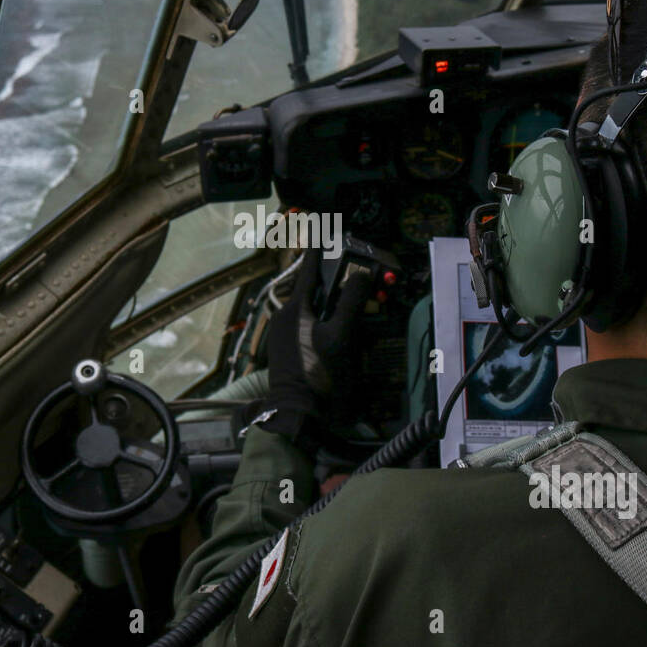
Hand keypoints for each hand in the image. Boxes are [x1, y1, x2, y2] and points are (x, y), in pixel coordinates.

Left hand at [261, 248, 370, 428]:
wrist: (298, 415)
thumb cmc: (318, 374)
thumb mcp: (340, 337)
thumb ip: (350, 303)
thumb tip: (360, 274)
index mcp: (294, 309)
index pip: (309, 270)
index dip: (318, 250)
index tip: (324, 231)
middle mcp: (286, 318)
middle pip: (311, 290)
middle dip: (331, 281)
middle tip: (351, 273)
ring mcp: (285, 336)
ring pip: (311, 309)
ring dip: (330, 304)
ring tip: (351, 301)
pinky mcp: (289, 351)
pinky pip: (309, 326)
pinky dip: (325, 321)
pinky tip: (341, 329)